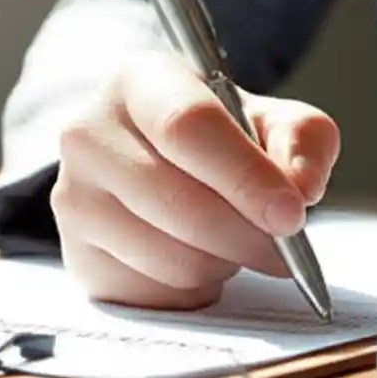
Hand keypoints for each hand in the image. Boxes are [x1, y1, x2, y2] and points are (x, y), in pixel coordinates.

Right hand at [51, 49, 339, 308]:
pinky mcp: (78, 257)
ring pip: (175, 259)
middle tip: (286, 248)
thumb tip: (300, 187)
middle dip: (250, 236)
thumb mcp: (270, 120)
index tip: (291, 215)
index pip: (187, 127)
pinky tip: (198, 257)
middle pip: (183, 203)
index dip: (246, 177)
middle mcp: (90, 135)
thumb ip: (301, 140)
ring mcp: (75, 199)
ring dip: (225, 262)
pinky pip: (158, 294)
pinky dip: (196, 288)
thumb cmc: (220, 140)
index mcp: (139, 83)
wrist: (156, 164)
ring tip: (231, 239)